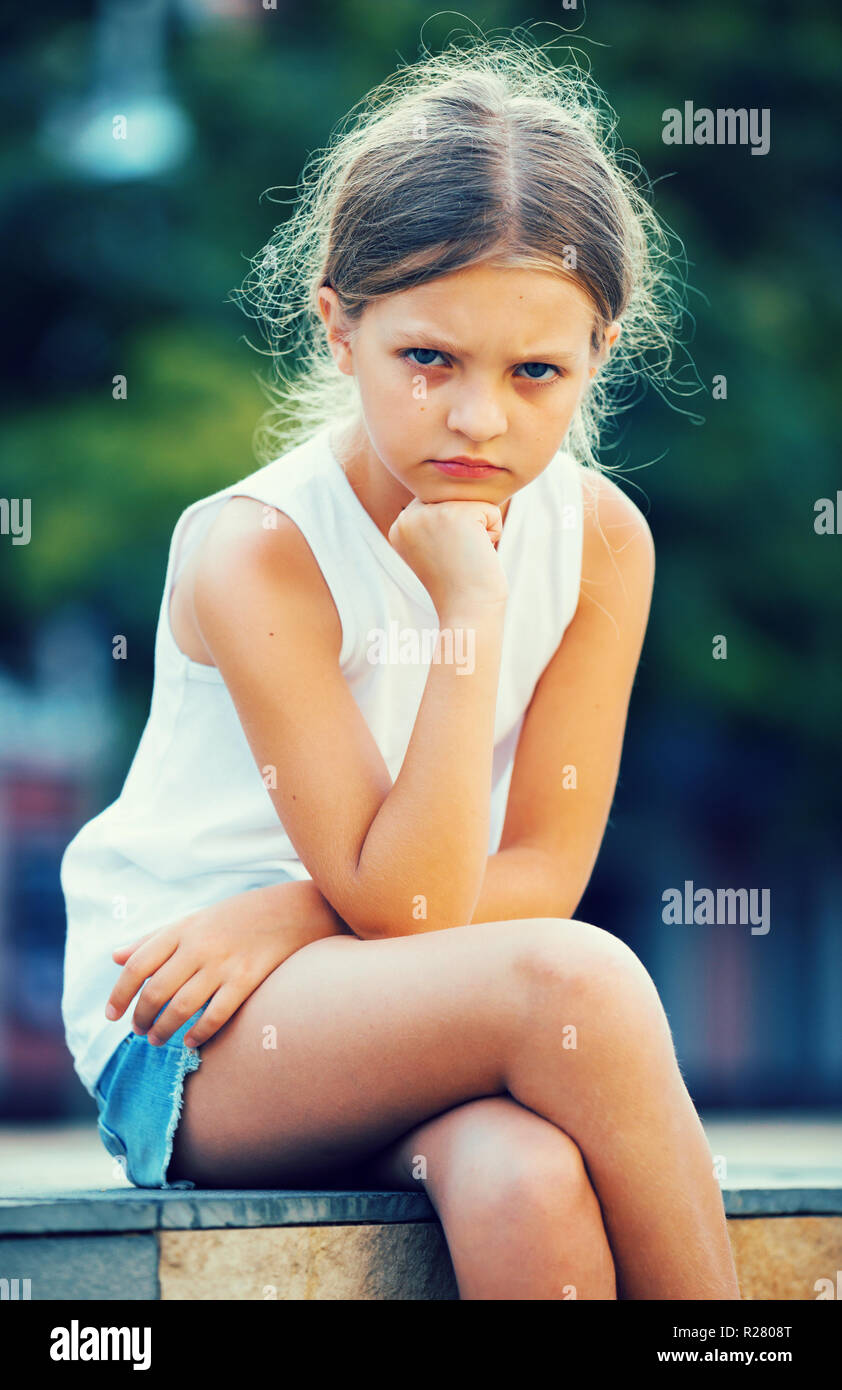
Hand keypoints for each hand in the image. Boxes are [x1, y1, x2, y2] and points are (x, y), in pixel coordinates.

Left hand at [104, 881, 349, 1047]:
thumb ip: (153, 939)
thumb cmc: (238, 916)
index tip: (111, 1015)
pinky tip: (193, 1041)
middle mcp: (199, 946)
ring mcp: (223, 964)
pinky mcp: (247, 979)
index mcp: (183, 929)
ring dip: (164, 1029)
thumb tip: (114, 956)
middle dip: (142, 1016)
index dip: (120, 993)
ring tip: (158, 1040)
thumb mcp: (193, 918)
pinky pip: (216, 1014)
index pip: (138, 964)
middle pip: (156, 990)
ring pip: (181, 1007)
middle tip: (139, 1031)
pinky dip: (200, 1033)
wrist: (293, 911)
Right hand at [388, 496, 508, 616]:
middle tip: (458, 559)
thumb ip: (437, 520)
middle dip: (468, 528)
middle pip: (456, 499)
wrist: (467, 611)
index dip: (455, 531)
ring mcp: (430, 513)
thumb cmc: (458, 586)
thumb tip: (459, 489)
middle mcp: (408, 516)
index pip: (440, 505)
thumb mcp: (435, 548)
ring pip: (474, 503)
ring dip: (480, 531)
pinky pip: (491, 510)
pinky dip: (494, 533)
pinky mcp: (456, 513)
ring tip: (467, 556)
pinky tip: (478, 554)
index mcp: (400, 526)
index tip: (448, 560)